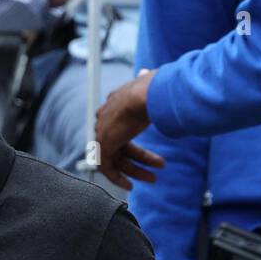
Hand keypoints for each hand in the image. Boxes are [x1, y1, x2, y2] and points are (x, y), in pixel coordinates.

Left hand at [94, 71, 163, 189]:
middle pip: (120, 145)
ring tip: (152, 179)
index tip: (143, 154)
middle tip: (158, 168)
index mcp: (113, 103)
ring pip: (115, 158)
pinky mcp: (103, 146)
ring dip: (134, 171)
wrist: (144, 96)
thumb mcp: (148, 84)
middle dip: (140, 159)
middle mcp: (104, 118)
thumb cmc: (152, 90)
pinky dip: (116, 178)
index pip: (119, 127)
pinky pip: (106, 168)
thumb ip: (146, 81)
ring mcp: (102, 132)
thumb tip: (148, 73)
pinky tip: (129, 185)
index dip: (131, 142)